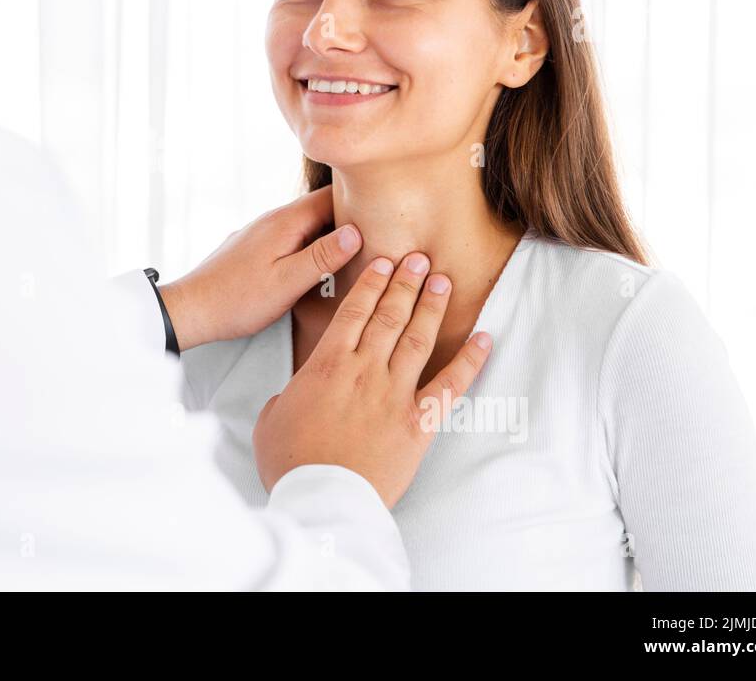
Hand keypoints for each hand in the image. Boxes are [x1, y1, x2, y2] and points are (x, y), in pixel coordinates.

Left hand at [157, 187, 361, 351]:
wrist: (191, 309)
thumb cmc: (237, 300)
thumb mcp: (287, 283)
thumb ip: (323, 257)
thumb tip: (357, 232)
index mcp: (285, 221)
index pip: (333, 195)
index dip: (362, 202)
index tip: (388, 215)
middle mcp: (274, 218)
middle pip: (323, 207)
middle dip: (350, 218)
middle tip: (381, 237)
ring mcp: (263, 230)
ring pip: (308, 223)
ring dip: (330, 234)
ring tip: (356, 253)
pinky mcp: (256, 246)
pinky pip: (293, 235)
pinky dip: (311, 244)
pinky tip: (320, 264)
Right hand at [252, 253, 493, 508]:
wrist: (323, 497)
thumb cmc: (291, 462)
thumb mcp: (271, 419)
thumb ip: (286, 398)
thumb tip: (290, 398)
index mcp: (327, 364)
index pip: (354, 312)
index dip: (371, 284)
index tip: (383, 262)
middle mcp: (364, 369)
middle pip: (389, 315)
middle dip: (404, 283)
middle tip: (418, 258)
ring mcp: (394, 393)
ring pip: (418, 338)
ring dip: (431, 306)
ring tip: (443, 281)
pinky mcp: (418, 422)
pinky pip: (451, 385)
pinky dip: (469, 360)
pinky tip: (484, 339)